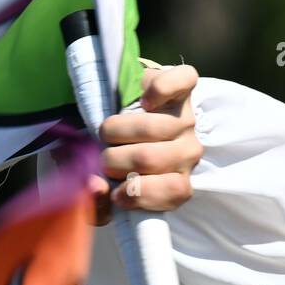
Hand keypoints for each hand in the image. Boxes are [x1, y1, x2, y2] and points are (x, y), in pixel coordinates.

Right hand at [86, 62, 201, 225]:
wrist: (119, 114)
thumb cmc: (115, 156)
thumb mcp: (106, 186)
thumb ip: (98, 202)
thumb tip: (95, 186)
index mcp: (178, 178)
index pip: (176, 191)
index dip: (139, 194)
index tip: (116, 193)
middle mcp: (189, 151)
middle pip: (149, 159)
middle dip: (114, 161)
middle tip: (104, 157)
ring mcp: (187, 118)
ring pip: (151, 128)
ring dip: (117, 129)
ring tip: (109, 133)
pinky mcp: (184, 87)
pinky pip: (181, 83)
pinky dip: (158, 90)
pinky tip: (144, 101)